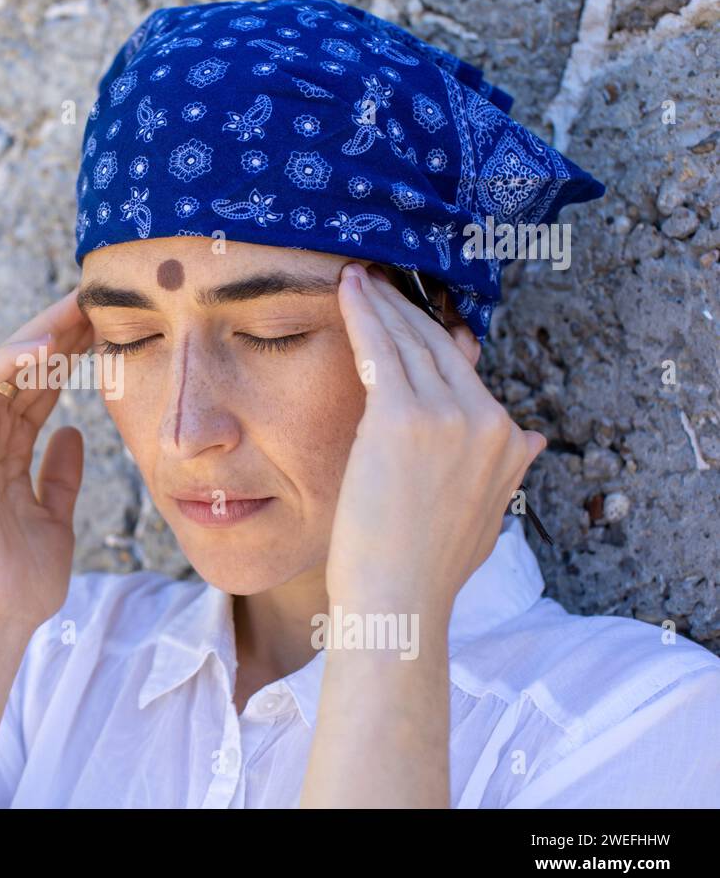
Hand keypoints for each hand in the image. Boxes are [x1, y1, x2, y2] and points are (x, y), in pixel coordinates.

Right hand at [0, 288, 94, 633]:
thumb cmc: (23, 579)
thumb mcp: (57, 517)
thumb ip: (61, 474)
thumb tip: (74, 433)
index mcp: (7, 454)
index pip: (38, 388)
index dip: (70, 354)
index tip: (106, 326)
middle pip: (22, 371)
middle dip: (58, 332)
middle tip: (94, 299)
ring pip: (3, 369)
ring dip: (39, 335)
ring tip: (76, 308)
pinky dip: (9, 363)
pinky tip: (46, 347)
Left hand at [327, 262, 545, 618]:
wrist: (398, 600)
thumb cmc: (424, 569)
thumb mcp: (486, 517)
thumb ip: (505, 472)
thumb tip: (531, 438)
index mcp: (507, 441)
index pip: (466, 371)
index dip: (433, 336)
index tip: (408, 311)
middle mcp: (488, 421)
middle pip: (442, 347)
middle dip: (407, 309)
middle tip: (380, 279)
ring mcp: (449, 417)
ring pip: (411, 342)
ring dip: (382, 303)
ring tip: (358, 277)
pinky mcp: (403, 417)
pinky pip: (381, 350)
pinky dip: (364, 313)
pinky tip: (347, 288)